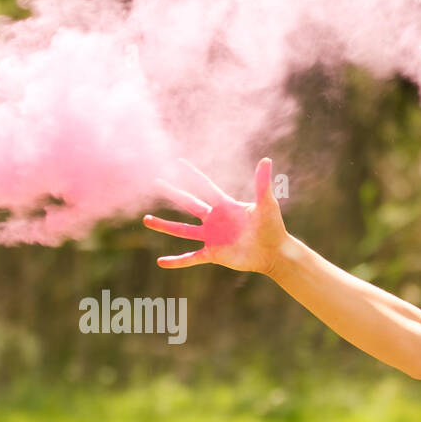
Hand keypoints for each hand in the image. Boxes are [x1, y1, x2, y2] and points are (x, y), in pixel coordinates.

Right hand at [143, 157, 289, 275]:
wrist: (274, 253)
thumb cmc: (273, 227)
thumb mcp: (266, 204)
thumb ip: (262, 183)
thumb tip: (266, 159)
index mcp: (225, 205)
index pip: (205, 186)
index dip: (192, 174)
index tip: (179, 163)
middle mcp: (214, 220)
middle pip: (188, 203)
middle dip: (172, 193)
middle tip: (157, 183)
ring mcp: (211, 237)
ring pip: (182, 230)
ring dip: (164, 225)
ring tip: (146, 220)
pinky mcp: (213, 254)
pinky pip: (190, 257)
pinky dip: (176, 261)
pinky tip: (161, 262)